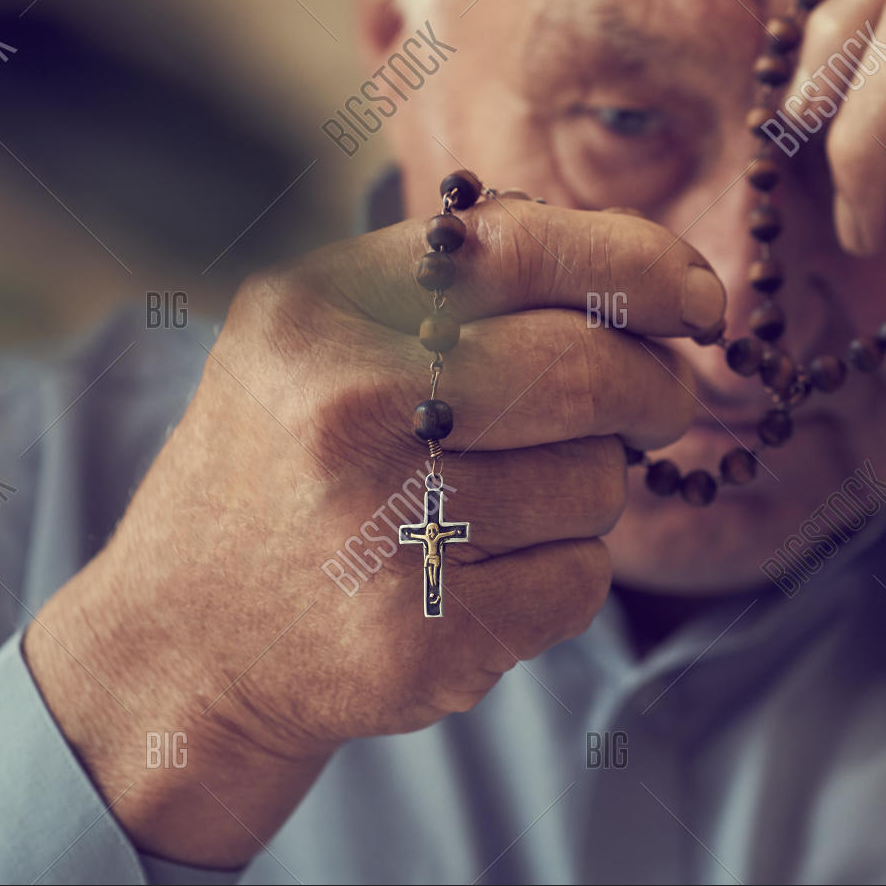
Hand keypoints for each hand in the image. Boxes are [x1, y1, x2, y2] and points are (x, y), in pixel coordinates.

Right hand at [24, 199, 725, 865]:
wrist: (188, 639)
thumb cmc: (290, 463)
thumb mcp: (324, 333)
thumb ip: (460, 280)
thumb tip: (653, 273)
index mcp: (325, 310)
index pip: (525, 247)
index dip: (643, 265)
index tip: (697, 301)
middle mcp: (346, 410)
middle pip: (592, 372)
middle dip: (654, 389)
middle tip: (651, 404)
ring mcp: (381, 532)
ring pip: (599, 484)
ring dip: (589, 492)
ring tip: (505, 504)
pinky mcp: (421, 638)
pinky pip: (583, 581)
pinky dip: (566, 574)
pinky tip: (491, 574)